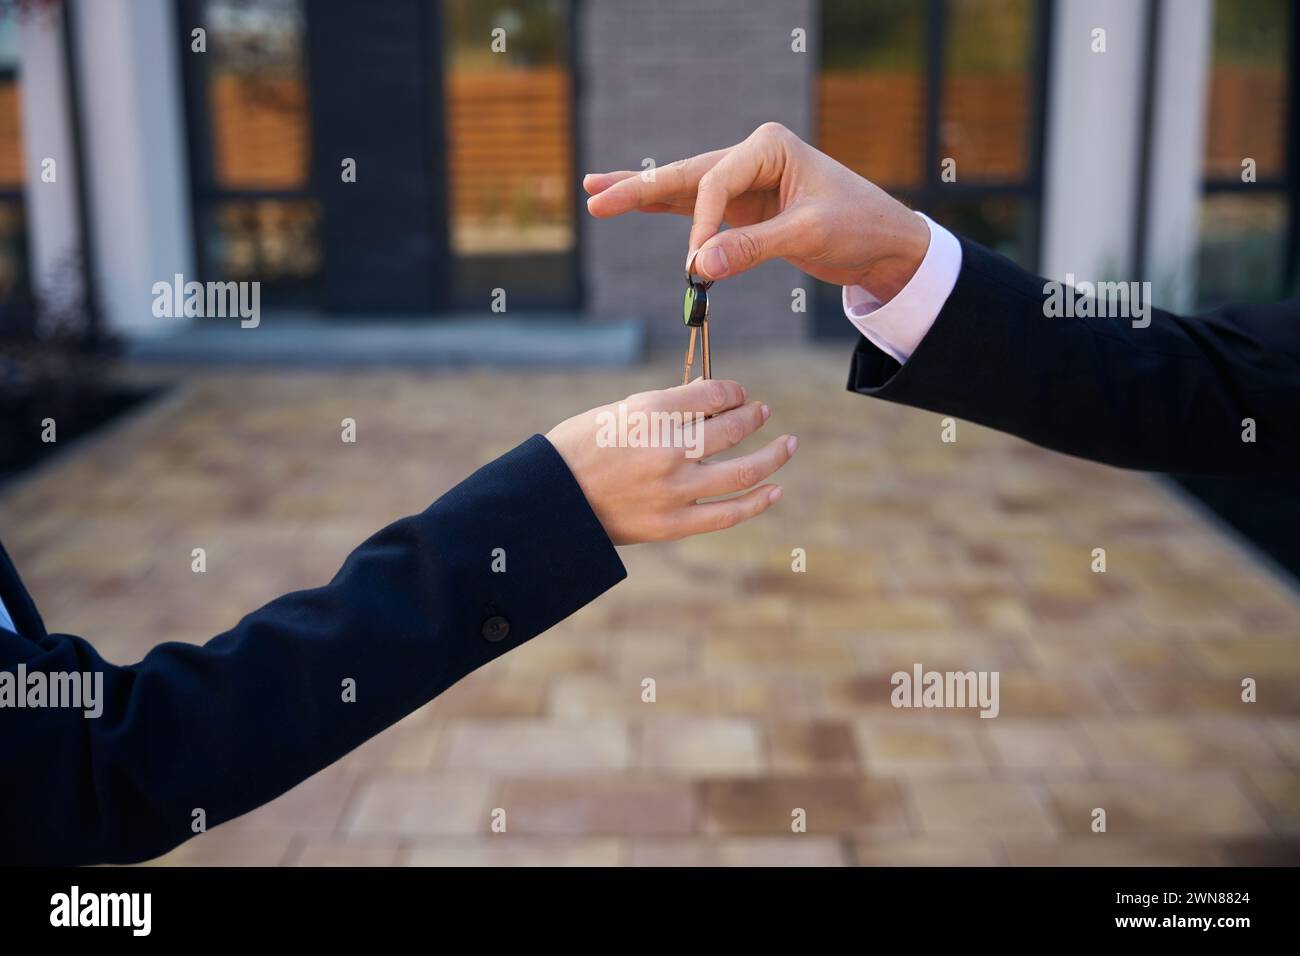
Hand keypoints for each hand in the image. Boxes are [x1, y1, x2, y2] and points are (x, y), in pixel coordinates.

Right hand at [545, 378, 795, 543]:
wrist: (553, 502)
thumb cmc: (581, 449)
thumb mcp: (618, 411)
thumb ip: (667, 405)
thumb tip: (712, 394)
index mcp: (649, 413)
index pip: (713, 393)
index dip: (732, 391)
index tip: (737, 394)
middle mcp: (668, 449)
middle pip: (732, 427)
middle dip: (754, 416)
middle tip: (762, 412)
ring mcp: (675, 490)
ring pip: (743, 470)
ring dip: (773, 455)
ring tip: (787, 444)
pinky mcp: (674, 524)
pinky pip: (728, 513)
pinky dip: (757, 501)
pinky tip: (774, 489)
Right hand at [583, 121, 930, 301]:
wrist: (885, 241)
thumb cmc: (858, 226)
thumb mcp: (807, 235)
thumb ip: (753, 248)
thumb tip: (700, 268)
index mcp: (769, 146)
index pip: (715, 182)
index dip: (702, 225)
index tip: (699, 266)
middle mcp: (752, 156)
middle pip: (686, 176)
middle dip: (639, 188)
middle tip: (594, 199)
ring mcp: (744, 180)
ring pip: (683, 190)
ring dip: (641, 195)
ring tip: (595, 196)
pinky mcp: (742, 207)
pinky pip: (695, 208)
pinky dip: (665, 211)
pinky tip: (629, 203)